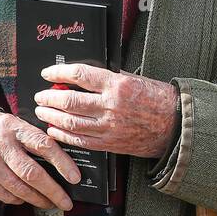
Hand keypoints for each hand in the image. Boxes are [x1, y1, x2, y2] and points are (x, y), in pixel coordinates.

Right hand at [0, 111, 79, 210]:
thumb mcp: (16, 124)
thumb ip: (35, 138)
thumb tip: (64, 161)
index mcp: (14, 129)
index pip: (44, 146)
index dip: (63, 163)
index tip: (75, 178)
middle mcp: (0, 147)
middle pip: (32, 174)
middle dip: (53, 191)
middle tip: (66, 202)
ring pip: (19, 189)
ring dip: (39, 199)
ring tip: (51, 203)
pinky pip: (5, 196)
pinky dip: (20, 199)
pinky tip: (28, 198)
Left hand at [34, 64, 177, 158]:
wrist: (176, 124)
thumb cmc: (159, 99)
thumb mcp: (135, 79)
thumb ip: (109, 78)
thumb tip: (82, 77)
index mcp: (118, 85)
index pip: (79, 75)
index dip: (58, 73)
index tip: (48, 73)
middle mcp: (111, 106)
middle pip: (69, 101)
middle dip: (49, 98)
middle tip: (40, 95)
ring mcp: (109, 126)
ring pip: (70, 122)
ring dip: (51, 116)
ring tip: (43, 111)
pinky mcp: (110, 143)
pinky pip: (80, 140)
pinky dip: (63, 135)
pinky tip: (55, 130)